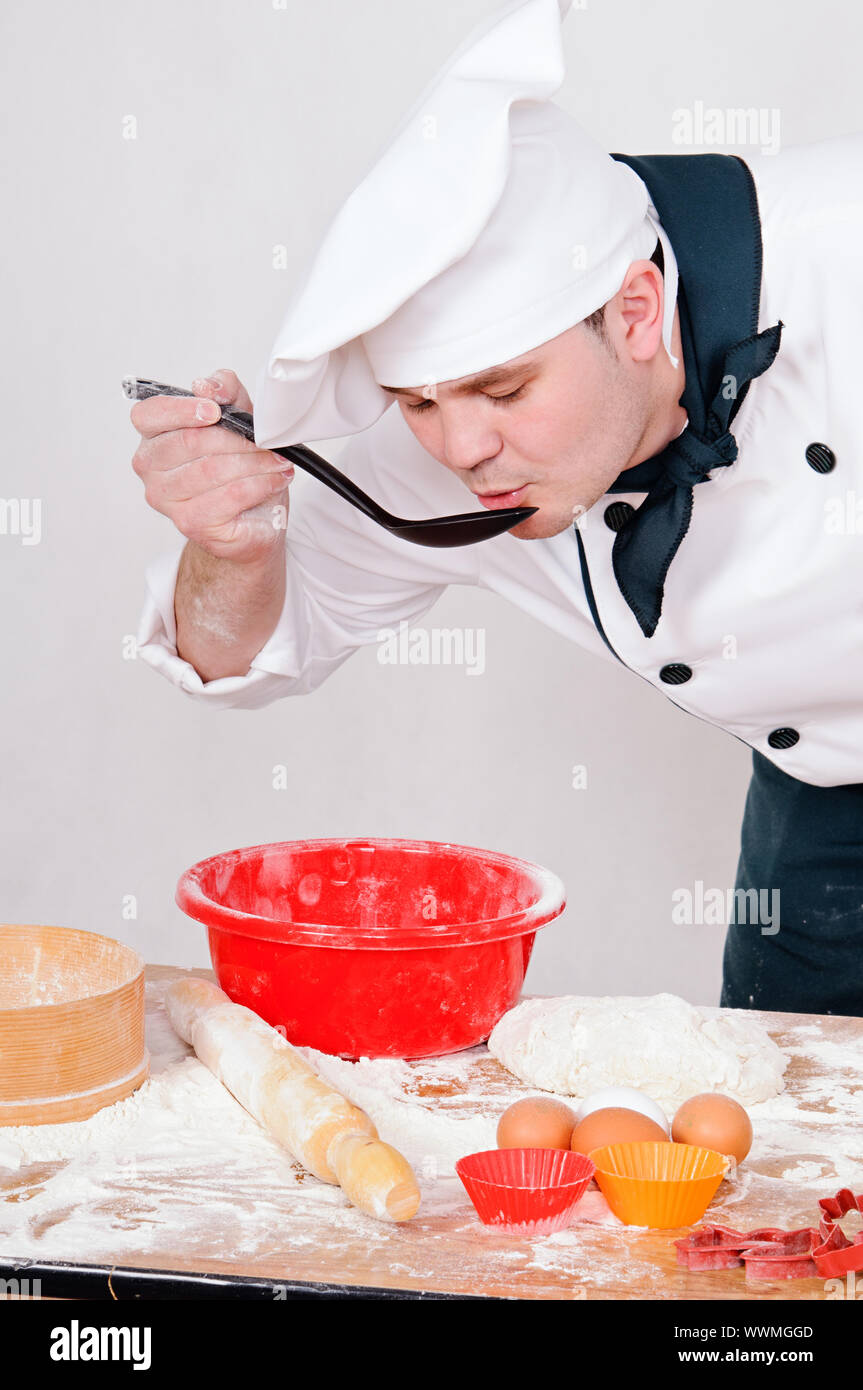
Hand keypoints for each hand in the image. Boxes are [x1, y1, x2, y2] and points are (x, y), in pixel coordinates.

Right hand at [130, 368, 291, 563]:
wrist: (252, 518)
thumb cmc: (238, 466)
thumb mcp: (237, 417)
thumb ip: (223, 390)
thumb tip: (206, 386)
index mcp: (153, 435)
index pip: (148, 414)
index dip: (181, 409)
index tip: (215, 410)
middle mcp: (150, 467)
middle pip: (189, 441)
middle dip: (236, 439)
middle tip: (266, 441)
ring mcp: (166, 499)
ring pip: (212, 469)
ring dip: (254, 462)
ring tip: (277, 461)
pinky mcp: (191, 522)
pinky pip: (229, 496)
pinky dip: (260, 484)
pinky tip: (275, 479)